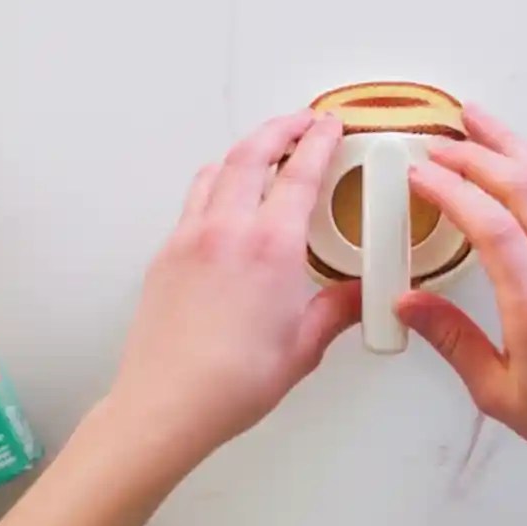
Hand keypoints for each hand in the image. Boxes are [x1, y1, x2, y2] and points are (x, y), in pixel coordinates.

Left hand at [109, 111, 358, 453]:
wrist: (167, 403)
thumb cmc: (233, 383)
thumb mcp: (304, 347)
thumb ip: (336, 310)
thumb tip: (360, 295)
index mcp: (271, 247)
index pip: (301, 173)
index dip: (319, 141)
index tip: (330, 125)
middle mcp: (227, 230)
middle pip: (252, 153)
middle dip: (280, 128)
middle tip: (302, 122)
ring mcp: (190, 237)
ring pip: (217, 169)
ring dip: (245, 151)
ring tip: (265, 152)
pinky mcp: (166, 254)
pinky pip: (194, 199)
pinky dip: (216, 182)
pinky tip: (227, 199)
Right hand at [399, 105, 526, 495]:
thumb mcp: (498, 393)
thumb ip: (451, 340)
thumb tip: (407, 301)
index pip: (494, 227)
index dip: (453, 192)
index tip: (420, 175)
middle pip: (526, 189)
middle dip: (477, 155)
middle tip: (437, 140)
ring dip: (511, 149)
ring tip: (477, 122)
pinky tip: (514, 165)